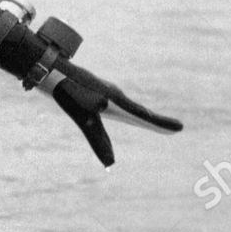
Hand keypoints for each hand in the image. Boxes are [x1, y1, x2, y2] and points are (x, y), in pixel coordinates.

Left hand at [44, 60, 182, 166]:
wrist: (50, 67)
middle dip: (157, 122)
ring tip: (154, 123)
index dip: (161, 124)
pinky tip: (115, 111)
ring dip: (142, 116)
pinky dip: (124, 111)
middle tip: (177, 128)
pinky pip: (114, 104)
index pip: (143, 116)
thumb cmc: (67, 91)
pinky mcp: (95, 91)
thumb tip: (111, 163)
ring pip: (127, 107)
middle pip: (139, 112)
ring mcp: (105, 92)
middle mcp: (114, 95)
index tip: (180, 128)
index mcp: (116, 100)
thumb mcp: (82, 118)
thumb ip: (97, 141)